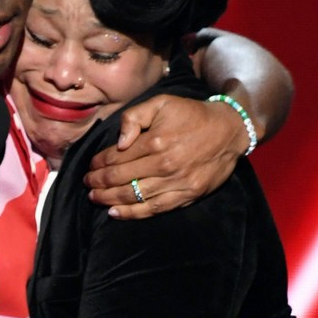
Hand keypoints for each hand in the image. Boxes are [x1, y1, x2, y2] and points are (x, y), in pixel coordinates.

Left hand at [84, 95, 247, 219]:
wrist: (229, 130)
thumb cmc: (192, 115)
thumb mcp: (162, 103)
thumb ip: (135, 117)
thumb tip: (119, 142)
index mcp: (156, 141)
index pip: (117, 157)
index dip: (99, 163)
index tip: (90, 166)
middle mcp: (164, 165)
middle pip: (121, 178)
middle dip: (99, 182)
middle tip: (87, 183)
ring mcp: (176, 183)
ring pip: (134, 196)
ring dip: (109, 198)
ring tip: (94, 197)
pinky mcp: (186, 196)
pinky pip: (153, 209)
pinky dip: (132, 213)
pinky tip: (115, 212)